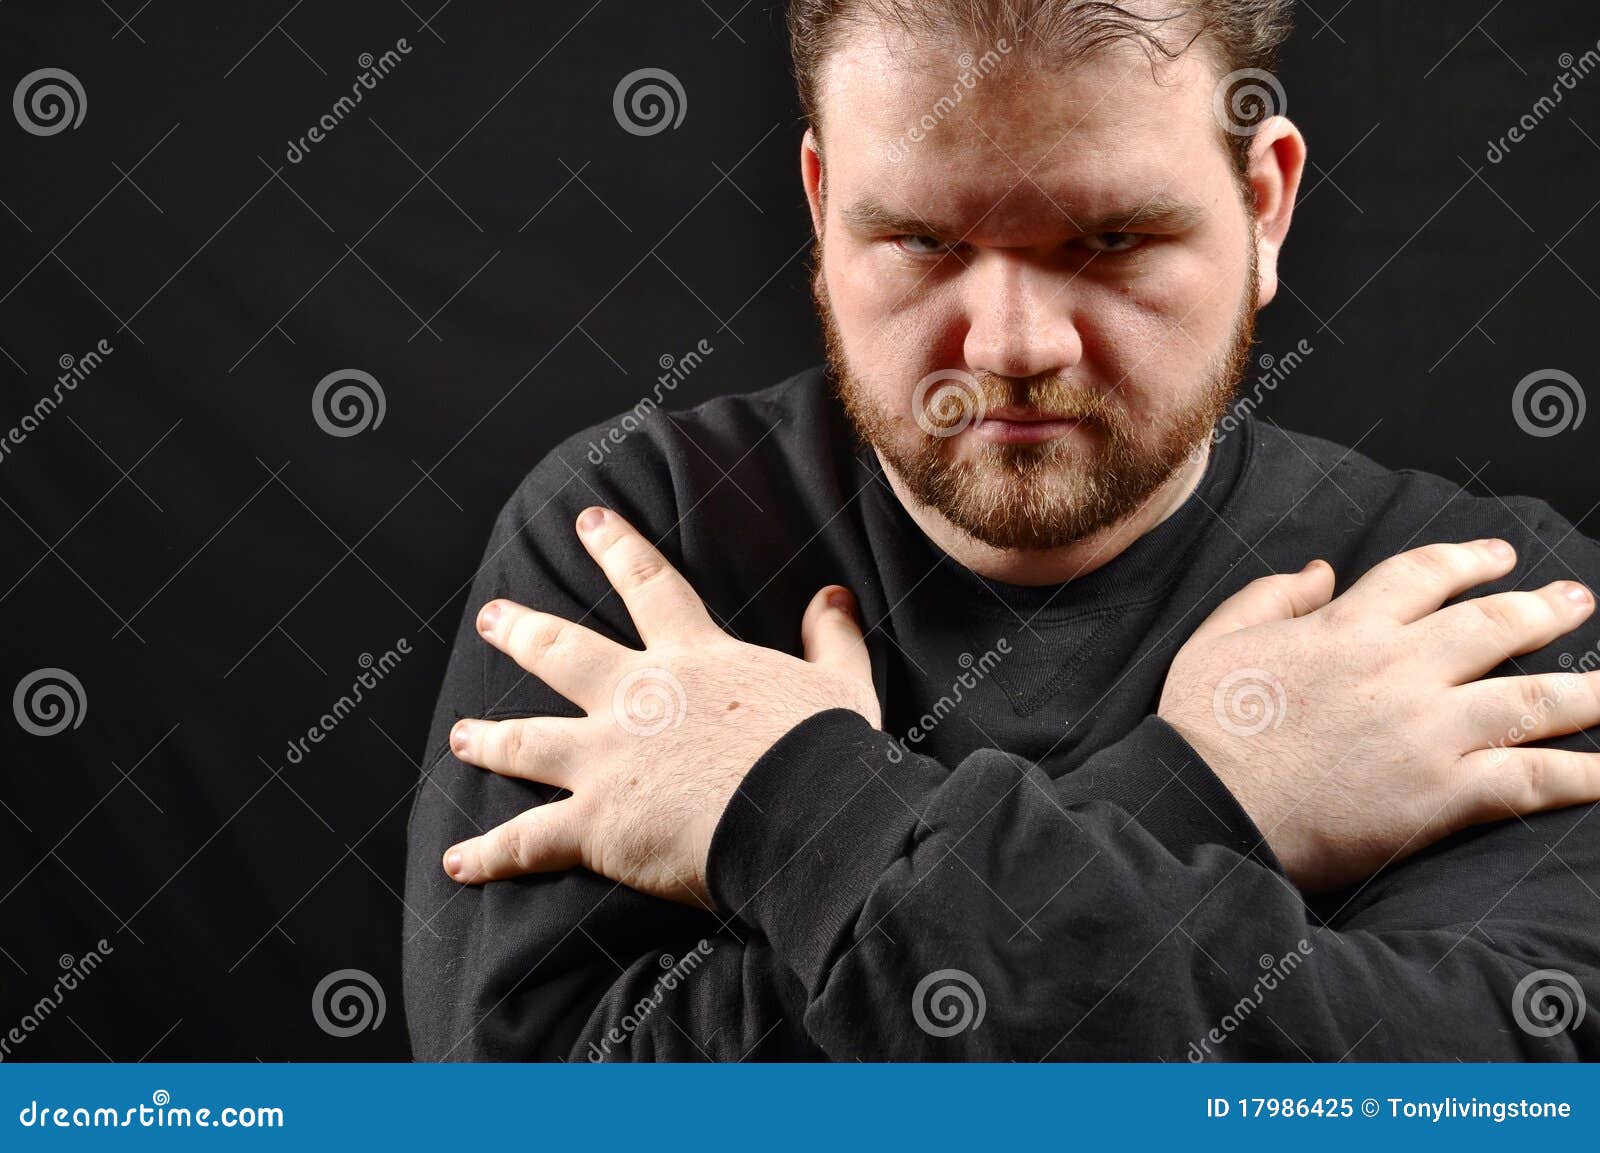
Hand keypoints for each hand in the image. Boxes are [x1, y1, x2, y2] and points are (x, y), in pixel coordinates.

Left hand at [441, 506, 880, 904]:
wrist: (805, 815)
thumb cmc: (827, 751)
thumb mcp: (842, 684)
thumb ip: (833, 639)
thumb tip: (833, 596)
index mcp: (694, 660)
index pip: (648, 585)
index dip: (616, 548)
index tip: (588, 520)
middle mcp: (636, 699)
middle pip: (563, 653)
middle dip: (522, 632)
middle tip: (490, 618)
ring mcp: (606, 761)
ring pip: (528, 741)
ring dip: (489, 739)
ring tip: (460, 736)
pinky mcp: (595, 824)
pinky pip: (526, 841)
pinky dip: (489, 854)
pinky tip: (456, 863)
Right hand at [1158, 540, 1599, 890]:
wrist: (1203, 804)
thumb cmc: (1201, 728)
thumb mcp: (1216, 640)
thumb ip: (1269, 597)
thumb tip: (1321, 571)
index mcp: (1345, 628)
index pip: (1425, 575)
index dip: (1469, 559)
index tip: (1499, 556)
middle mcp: (1399, 668)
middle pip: (1495, 625)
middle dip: (1545, 609)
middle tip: (1579, 602)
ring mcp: (1427, 730)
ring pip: (1532, 698)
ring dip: (1589, 689)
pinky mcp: (1441, 794)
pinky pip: (1531, 779)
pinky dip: (1584, 774)